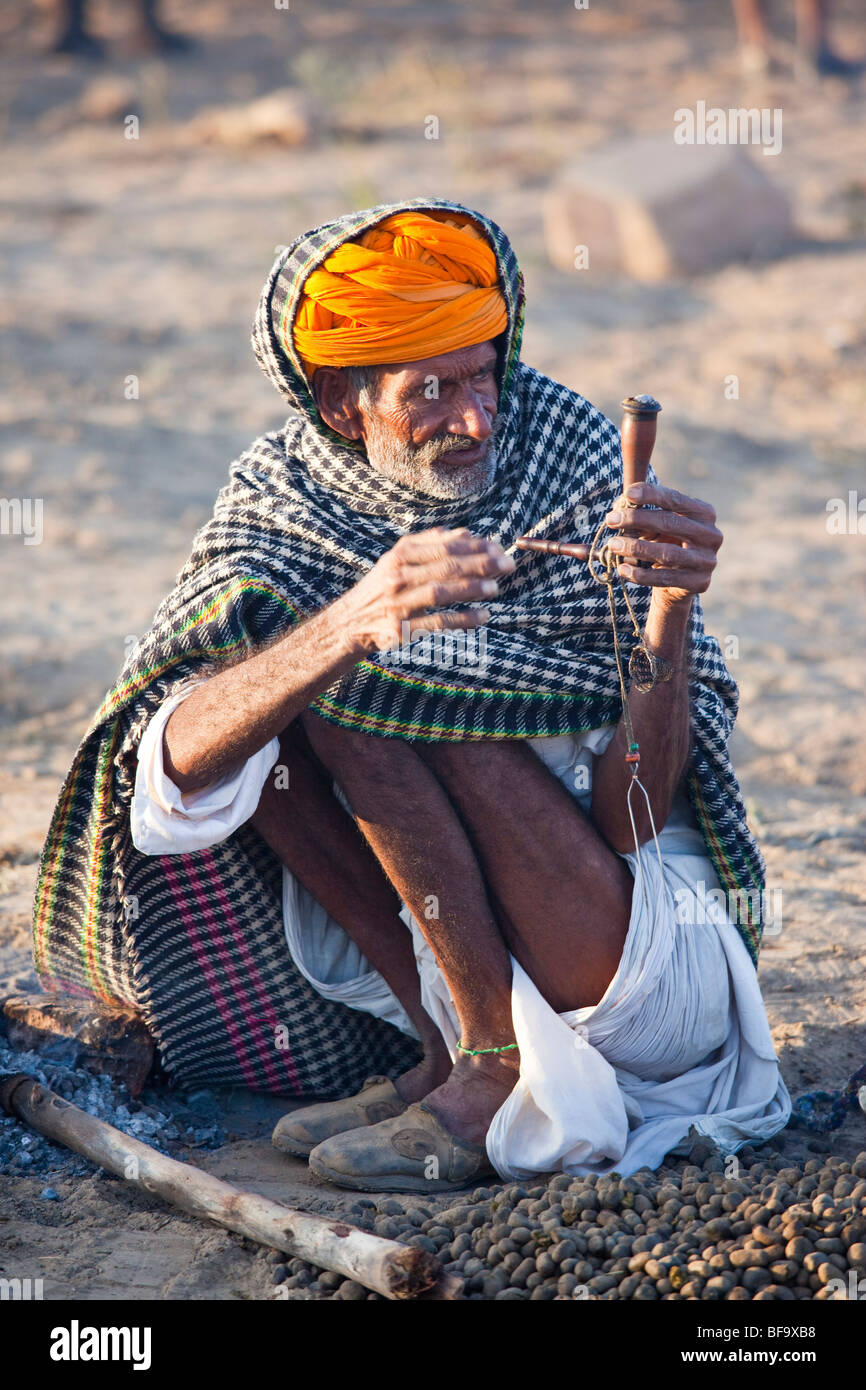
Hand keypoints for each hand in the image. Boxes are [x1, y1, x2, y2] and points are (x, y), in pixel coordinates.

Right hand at [335, 526, 514, 657]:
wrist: (349, 623)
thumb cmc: (382, 587)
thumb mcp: (399, 559)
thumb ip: (430, 544)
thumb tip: (465, 532)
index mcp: (401, 554)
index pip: (444, 546)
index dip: (475, 546)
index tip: (500, 547)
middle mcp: (398, 575)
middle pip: (445, 566)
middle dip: (481, 564)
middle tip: (508, 565)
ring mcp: (398, 603)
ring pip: (440, 592)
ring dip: (472, 589)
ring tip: (496, 588)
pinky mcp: (401, 629)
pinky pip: (437, 623)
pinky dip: (462, 619)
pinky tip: (483, 616)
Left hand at [604, 482, 722, 606]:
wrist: (678, 583)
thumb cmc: (665, 543)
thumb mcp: (658, 525)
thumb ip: (642, 513)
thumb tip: (617, 508)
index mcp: (704, 513)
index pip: (675, 499)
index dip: (651, 495)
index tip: (628, 494)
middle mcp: (711, 535)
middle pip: (670, 523)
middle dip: (637, 519)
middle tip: (610, 520)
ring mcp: (707, 561)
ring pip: (667, 553)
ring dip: (636, 548)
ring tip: (613, 544)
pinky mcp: (699, 583)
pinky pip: (665, 578)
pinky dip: (640, 574)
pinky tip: (622, 569)